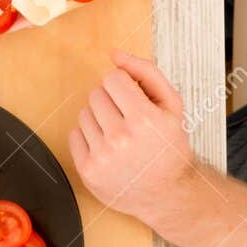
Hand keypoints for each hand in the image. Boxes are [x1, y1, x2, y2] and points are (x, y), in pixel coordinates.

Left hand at [68, 49, 195, 222]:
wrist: (168, 192)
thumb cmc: (170, 146)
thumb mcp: (172, 104)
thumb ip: (146, 72)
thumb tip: (115, 54)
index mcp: (143, 118)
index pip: (113, 78)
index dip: (125, 86)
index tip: (135, 101)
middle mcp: (120, 138)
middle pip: (97, 94)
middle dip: (112, 101)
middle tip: (128, 119)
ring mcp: (102, 156)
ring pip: (84, 113)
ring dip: (100, 119)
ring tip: (119, 135)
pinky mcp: (88, 170)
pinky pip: (75, 135)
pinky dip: (89, 138)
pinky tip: (108, 148)